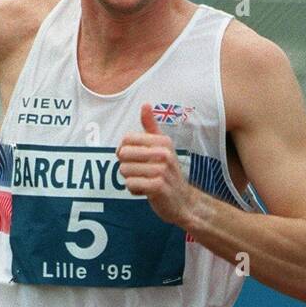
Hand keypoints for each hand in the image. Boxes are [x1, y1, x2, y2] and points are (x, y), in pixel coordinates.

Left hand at [116, 103, 193, 226]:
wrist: (183, 201)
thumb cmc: (168, 173)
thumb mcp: (163, 147)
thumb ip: (151, 127)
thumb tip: (145, 104)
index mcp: (163, 141)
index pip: (127, 139)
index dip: (122, 150)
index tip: (131, 158)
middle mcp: (164, 153)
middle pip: (123, 154)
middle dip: (125, 166)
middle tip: (138, 172)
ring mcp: (162, 170)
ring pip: (124, 170)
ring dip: (129, 179)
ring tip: (143, 181)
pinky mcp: (158, 187)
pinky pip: (130, 185)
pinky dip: (133, 190)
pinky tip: (145, 191)